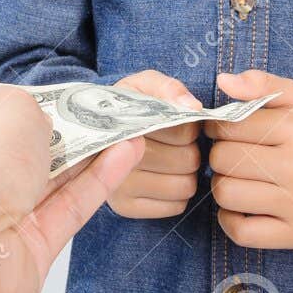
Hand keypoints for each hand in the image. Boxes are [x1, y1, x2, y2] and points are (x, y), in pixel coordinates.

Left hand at [0, 90, 144, 292]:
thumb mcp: (10, 106)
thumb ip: (35, 111)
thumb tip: (45, 127)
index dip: (31, 108)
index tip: (71, 100)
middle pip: (26, 152)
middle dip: (68, 134)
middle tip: (109, 115)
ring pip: (53, 181)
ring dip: (93, 155)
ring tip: (130, 128)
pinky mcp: (28, 251)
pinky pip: (70, 208)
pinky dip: (99, 181)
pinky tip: (127, 153)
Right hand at [105, 70, 203, 219]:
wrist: (100, 132)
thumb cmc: (130, 106)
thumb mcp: (145, 84)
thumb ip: (169, 88)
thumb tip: (193, 108)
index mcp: (123, 123)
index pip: (182, 130)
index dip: (188, 126)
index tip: (176, 122)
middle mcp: (114, 158)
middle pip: (187, 160)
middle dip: (189, 149)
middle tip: (176, 144)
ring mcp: (117, 187)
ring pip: (184, 186)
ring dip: (186, 173)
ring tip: (171, 160)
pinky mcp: (125, 208)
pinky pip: (175, 206)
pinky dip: (177, 194)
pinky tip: (164, 179)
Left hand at [203, 69, 292, 248]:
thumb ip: (261, 83)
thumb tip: (223, 80)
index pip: (228, 126)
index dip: (218, 127)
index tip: (227, 130)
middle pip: (222, 160)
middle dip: (220, 156)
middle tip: (235, 155)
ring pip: (225, 194)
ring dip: (223, 186)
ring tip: (239, 178)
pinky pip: (240, 231)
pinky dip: (230, 220)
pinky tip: (241, 207)